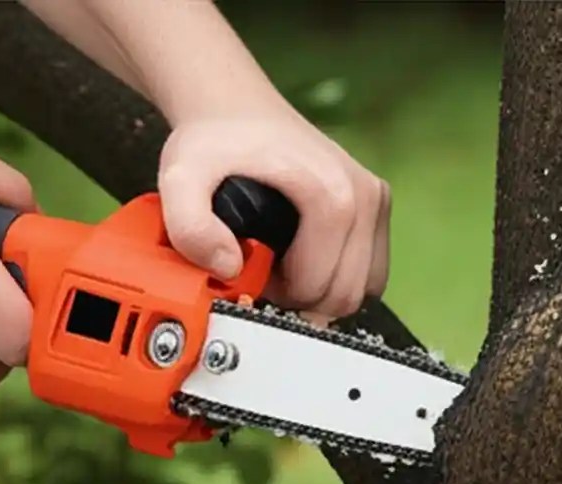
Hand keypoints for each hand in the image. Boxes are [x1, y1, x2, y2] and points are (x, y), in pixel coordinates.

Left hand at [158, 104, 389, 321]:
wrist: (237, 108)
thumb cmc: (217, 142)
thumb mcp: (181, 179)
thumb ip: (190, 227)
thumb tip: (230, 268)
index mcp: (333, 197)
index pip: (317, 288)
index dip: (277, 293)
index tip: (252, 267)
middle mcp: (366, 197)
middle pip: (345, 294)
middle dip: (302, 297)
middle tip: (268, 268)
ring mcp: (377, 200)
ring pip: (363, 287)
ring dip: (323, 290)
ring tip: (286, 262)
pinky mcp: (379, 204)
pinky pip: (371, 270)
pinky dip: (340, 275)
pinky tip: (308, 255)